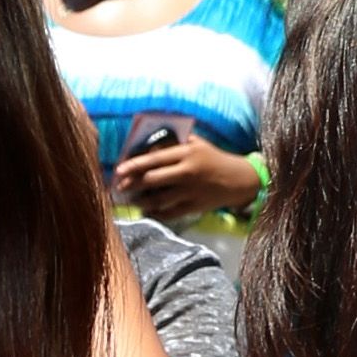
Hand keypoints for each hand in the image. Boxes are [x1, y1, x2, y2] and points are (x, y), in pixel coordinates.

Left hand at [114, 131, 265, 220]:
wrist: (238, 179)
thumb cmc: (213, 157)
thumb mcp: (196, 143)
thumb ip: (173, 142)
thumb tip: (146, 146)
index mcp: (187, 153)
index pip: (155, 159)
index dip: (134, 165)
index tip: (118, 170)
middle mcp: (188, 172)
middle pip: (153, 180)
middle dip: (132, 185)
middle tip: (119, 188)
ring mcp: (191, 191)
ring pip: (159, 199)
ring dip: (141, 201)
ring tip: (131, 200)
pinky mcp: (194, 207)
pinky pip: (170, 213)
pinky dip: (155, 214)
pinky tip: (146, 212)